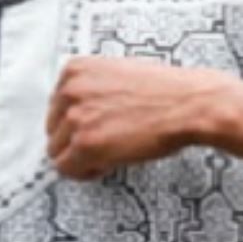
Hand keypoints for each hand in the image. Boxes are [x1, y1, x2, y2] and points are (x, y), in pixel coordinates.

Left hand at [46, 57, 240, 179]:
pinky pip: (67, 169)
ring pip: (57, 151)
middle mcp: (70, 91)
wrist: (189, 104)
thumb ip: (93, 88)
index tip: (90, 129)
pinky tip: (107, 164)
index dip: (74, 122)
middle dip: (75, 140)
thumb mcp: (120, 73)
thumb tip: (81, 111)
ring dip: (80, 157)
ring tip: (109, 154)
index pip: (55, 105)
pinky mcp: (86, 145)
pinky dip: (85, 172)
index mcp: (75, 70)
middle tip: (102, 145)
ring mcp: (76, 118)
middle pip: (53, 129)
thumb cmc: (167, 90)